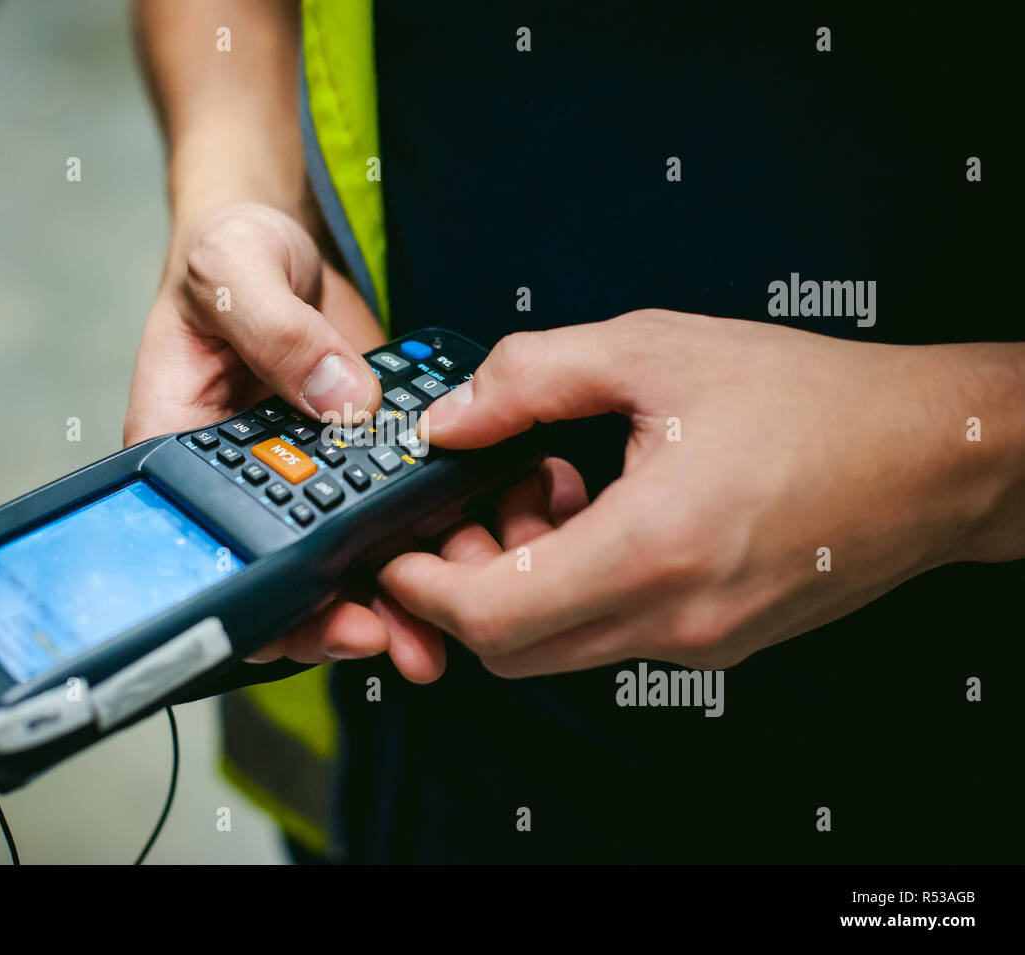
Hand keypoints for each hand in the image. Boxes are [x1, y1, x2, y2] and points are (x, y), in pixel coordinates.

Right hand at [124, 201, 445, 680]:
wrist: (276, 238)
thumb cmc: (228, 253)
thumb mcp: (237, 275)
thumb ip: (282, 335)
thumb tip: (341, 400)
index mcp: (186, 449)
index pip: (219, 553)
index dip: (272, 604)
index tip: (330, 619)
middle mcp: (245, 477)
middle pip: (288, 575)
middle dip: (349, 615)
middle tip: (405, 636)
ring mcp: (304, 472)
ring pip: (347, 554)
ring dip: (399, 588)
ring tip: (449, 606)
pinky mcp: (354, 455)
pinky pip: (391, 505)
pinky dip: (430, 528)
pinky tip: (471, 534)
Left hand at [378, 309, 1024, 676]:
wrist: (931, 455)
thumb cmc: (813, 400)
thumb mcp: (655, 350)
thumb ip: (532, 377)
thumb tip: (450, 416)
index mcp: (651, 547)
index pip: (491, 615)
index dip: (422, 586)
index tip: (397, 549)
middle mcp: (673, 617)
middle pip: (511, 649)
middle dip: (464, 586)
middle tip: (475, 509)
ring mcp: (698, 642)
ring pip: (558, 647)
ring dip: (521, 585)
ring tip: (548, 492)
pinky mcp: (716, 642)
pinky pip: (610, 635)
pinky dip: (574, 589)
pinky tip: (596, 514)